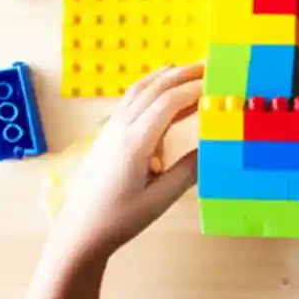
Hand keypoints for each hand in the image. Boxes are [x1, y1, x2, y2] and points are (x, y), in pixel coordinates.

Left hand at [49, 63, 202, 258]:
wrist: (79, 232)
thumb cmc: (119, 220)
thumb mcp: (160, 199)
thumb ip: (188, 170)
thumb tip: (212, 147)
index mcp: (135, 143)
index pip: (168, 103)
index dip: (194, 90)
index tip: (218, 84)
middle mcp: (120, 129)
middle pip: (154, 89)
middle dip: (183, 74)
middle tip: (210, 66)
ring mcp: (111, 129)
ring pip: (139, 90)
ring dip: (165, 76)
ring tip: (188, 70)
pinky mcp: (107, 134)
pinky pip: (130, 100)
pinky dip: (150, 87)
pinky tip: (161, 91)